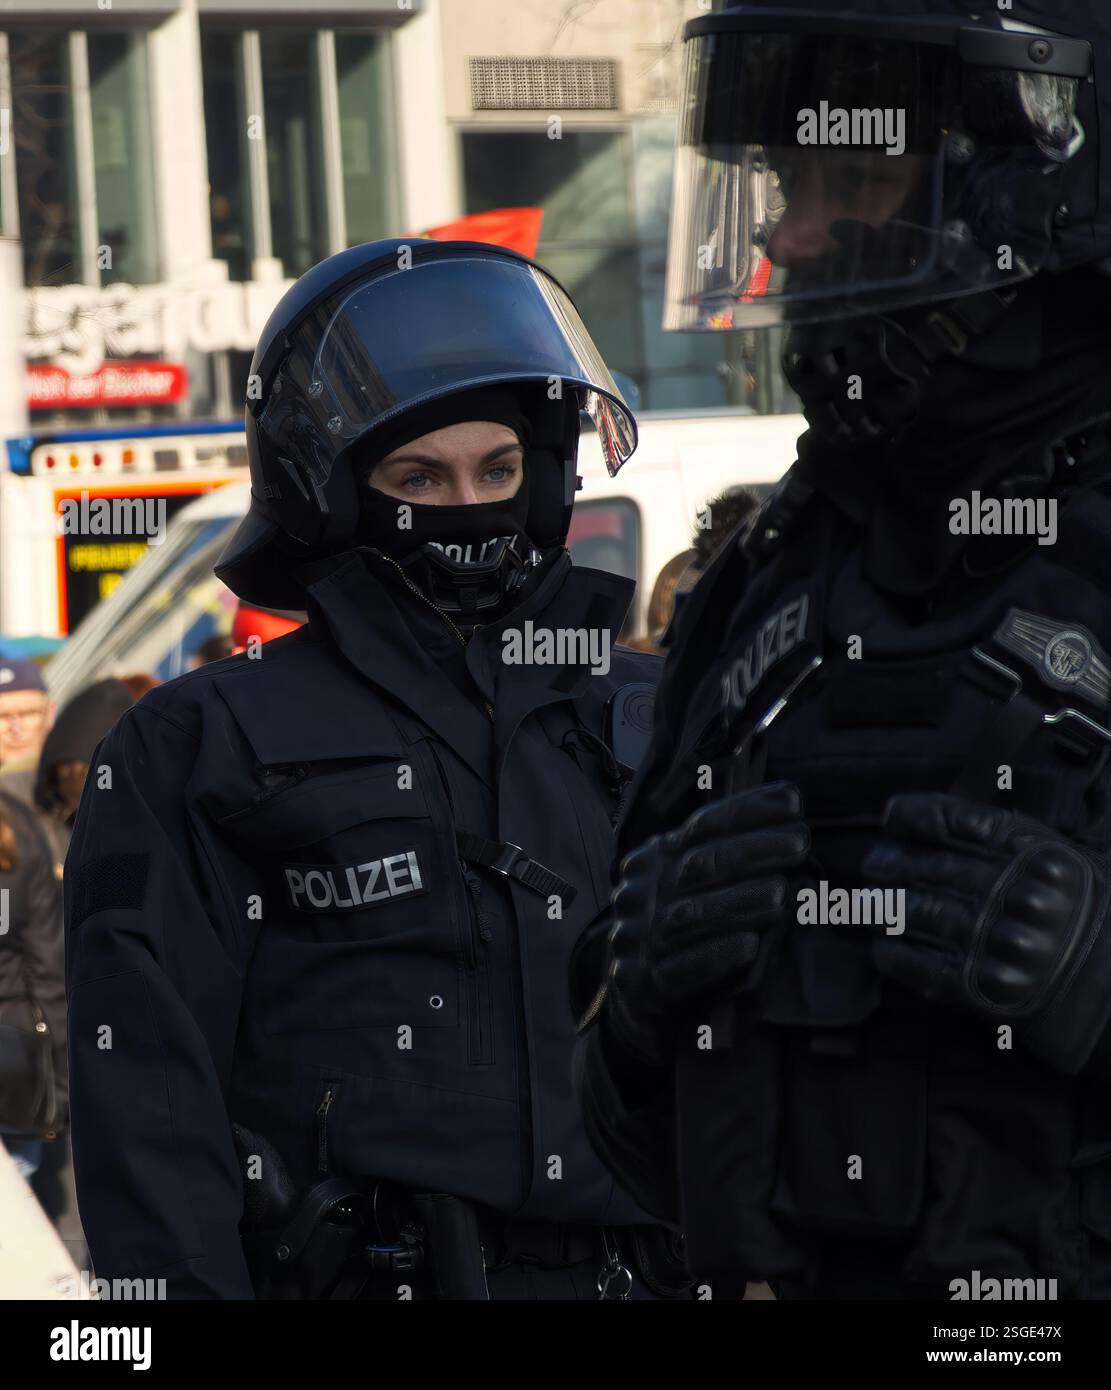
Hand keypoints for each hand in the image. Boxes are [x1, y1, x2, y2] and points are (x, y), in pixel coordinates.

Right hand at [602, 782, 809, 1065]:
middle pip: (700, 865)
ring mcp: (638, 936)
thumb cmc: (680, 928)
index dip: (748, 811)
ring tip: (783, 893)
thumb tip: (788, 810)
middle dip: (755, 851)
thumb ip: (726, 853)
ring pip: (691, 916)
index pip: (703, 826)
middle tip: (799, 844)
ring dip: (740, 902)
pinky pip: (679, 969)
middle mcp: (642, 891)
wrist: (633, 996)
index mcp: (656, 858)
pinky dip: (716, 955)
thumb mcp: (691, 881)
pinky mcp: (642, 982)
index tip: (792, 804)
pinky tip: (750, 946)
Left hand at [864, 792, 1110, 1074]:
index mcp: (1034, 856)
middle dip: (892, 863)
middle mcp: (1014, 893)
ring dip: (886, 906)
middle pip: (932, 867)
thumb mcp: (1064, 860)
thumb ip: (1011, 839)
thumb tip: (938, 822)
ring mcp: (999, 941)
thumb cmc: (1090, 916)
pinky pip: (926, 966)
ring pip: (922, 913)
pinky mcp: (987, 986)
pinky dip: (897, 955)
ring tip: (866, 904)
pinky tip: (883, 947)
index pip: (957, 821)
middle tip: (872, 863)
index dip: (915, 815)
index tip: (890, 815)